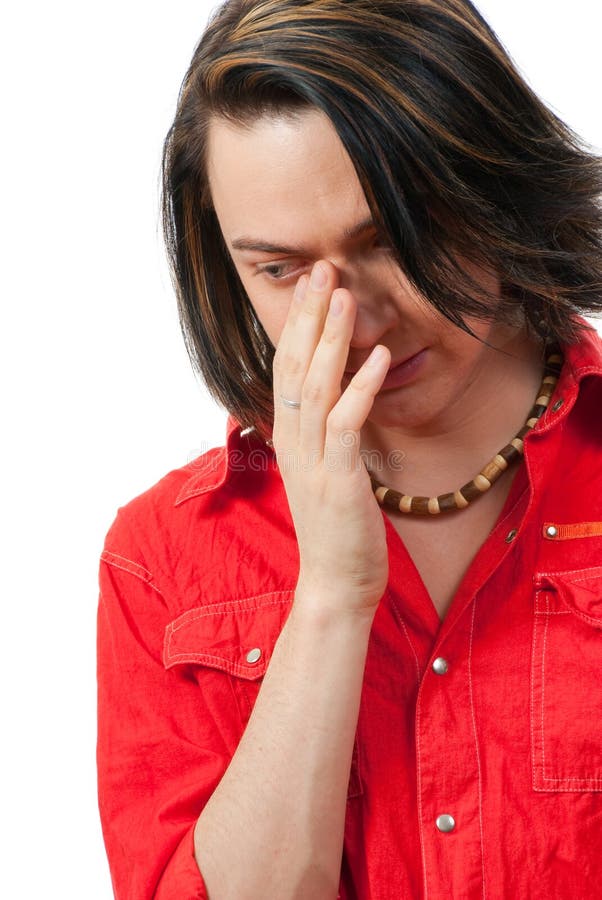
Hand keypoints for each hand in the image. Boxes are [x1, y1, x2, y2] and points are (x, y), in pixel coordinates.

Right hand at [271, 259, 390, 614]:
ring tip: (343, 295)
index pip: (285, 368)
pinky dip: (361, 387)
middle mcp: (293, 441)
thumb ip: (322, 431)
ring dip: (329, 338)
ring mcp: (312, 460)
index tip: (310, 285)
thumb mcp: (322, 470)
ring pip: (314, 386)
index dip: (296, 325)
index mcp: (288, 437)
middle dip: (307, 316)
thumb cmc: (335, 527)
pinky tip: (378, 356)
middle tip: (321, 269)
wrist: (334, 582)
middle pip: (292, 366)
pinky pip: (346, 422)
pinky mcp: (338, 478)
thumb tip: (334, 395)